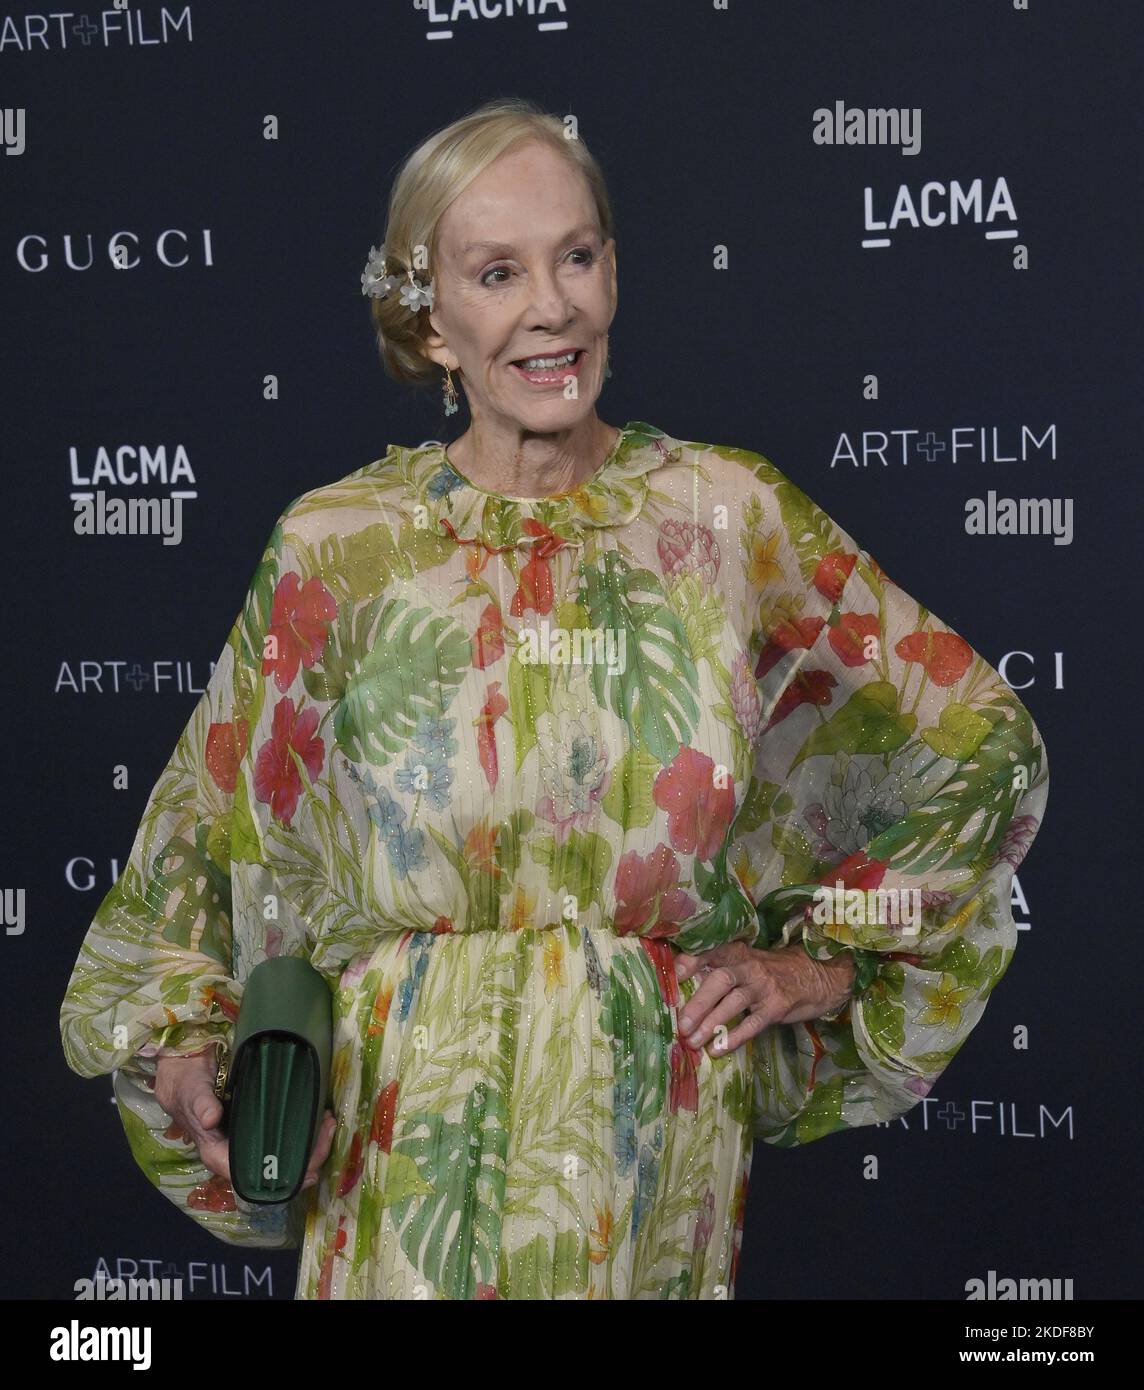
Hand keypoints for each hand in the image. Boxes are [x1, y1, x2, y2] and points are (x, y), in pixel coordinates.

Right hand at [154, 1045, 335, 1191]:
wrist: (183, 1066)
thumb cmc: (185, 1082)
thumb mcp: (190, 1089)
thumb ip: (200, 1103)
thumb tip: (210, 1119)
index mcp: (216, 1150)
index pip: (246, 1175)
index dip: (276, 1179)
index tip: (305, 1172)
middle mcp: (234, 1149)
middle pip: (271, 1168)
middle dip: (303, 1159)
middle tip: (327, 1134)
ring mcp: (247, 1136)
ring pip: (280, 1153)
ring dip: (307, 1143)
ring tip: (329, 1123)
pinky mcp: (257, 1122)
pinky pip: (282, 1133)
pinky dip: (302, 1128)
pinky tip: (319, 1117)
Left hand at [673, 941, 855, 1055]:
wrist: (817, 974)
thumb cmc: (772, 970)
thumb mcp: (747, 962)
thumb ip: (720, 969)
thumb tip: (681, 987)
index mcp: (738, 953)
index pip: (712, 951)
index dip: (692, 961)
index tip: (675, 974)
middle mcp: (749, 966)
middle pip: (720, 979)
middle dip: (698, 1002)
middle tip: (680, 1024)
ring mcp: (764, 986)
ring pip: (734, 1002)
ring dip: (711, 1023)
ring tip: (693, 1041)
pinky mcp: (777, 1007)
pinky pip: (754, 1024)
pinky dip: (735, 1037)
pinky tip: (719, 1050)